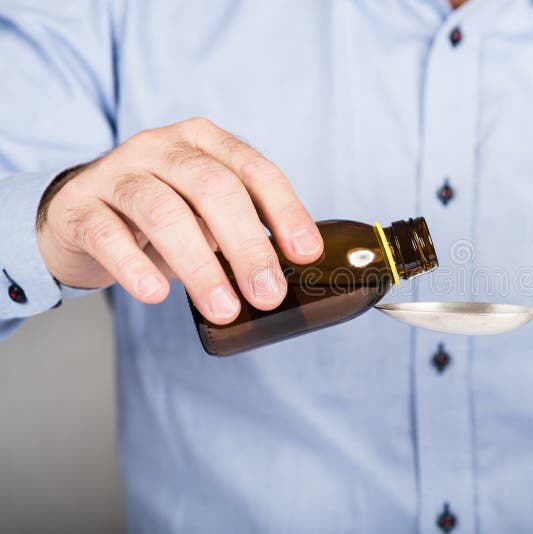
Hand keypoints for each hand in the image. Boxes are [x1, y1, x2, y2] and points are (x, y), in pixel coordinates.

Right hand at [36, 117, 322, 323]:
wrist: (82, 216)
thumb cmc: (163, 218)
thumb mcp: (207, 216)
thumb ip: (242, 233)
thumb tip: (281, 280)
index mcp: (205, 142)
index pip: (254, 170)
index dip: (285, 211)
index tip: (305, 254)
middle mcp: (162, 147)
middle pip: (213, 188)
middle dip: (248, 246)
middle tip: (268, 295)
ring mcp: (117, 172)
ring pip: (163, 211)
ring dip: (199, 266)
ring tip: (223, 309)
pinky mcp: (78, 206)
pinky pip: (108, 235)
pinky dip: (135, 267)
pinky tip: (156, 294)